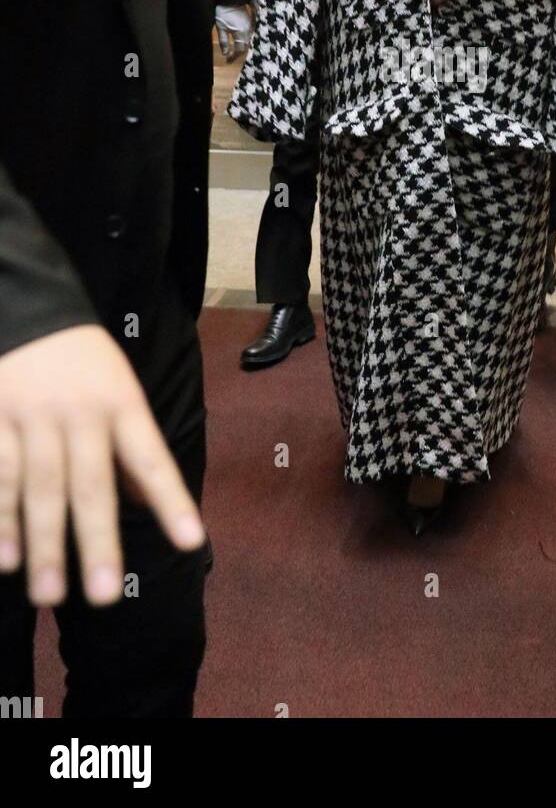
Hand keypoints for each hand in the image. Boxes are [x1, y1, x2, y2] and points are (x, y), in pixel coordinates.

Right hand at [0, 326, 204, 606]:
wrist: (26, 303)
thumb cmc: (81, 360)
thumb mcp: (118, 389)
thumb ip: (131, 446)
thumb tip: (150, 503)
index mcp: (122, 404)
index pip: (152, 459)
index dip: (172, 501)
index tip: (192, 541)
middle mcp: (80, 413)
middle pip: (90, 485)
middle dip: (97, 542)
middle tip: (105, 597)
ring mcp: (34, 416)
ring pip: (40, 487)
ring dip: (45, 544)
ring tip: (50, 596)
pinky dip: (1, 518)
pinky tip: (7, 559)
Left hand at [215, 4, 251, 62]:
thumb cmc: (223, 12)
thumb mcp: (220, 27)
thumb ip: (223, 41)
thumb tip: (225, 53)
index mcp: (241, 33)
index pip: (239, 49)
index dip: (233, 56)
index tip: (227, 60)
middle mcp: (248, 31)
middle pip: (245, 47)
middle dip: (238, 53)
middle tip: (231, 58)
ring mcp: (251, 27)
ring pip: (248, 42)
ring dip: (242, 48)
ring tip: (235, 52)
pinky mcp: (251, 23)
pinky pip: (250, 36)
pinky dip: (245, 41)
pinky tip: (241, 42)